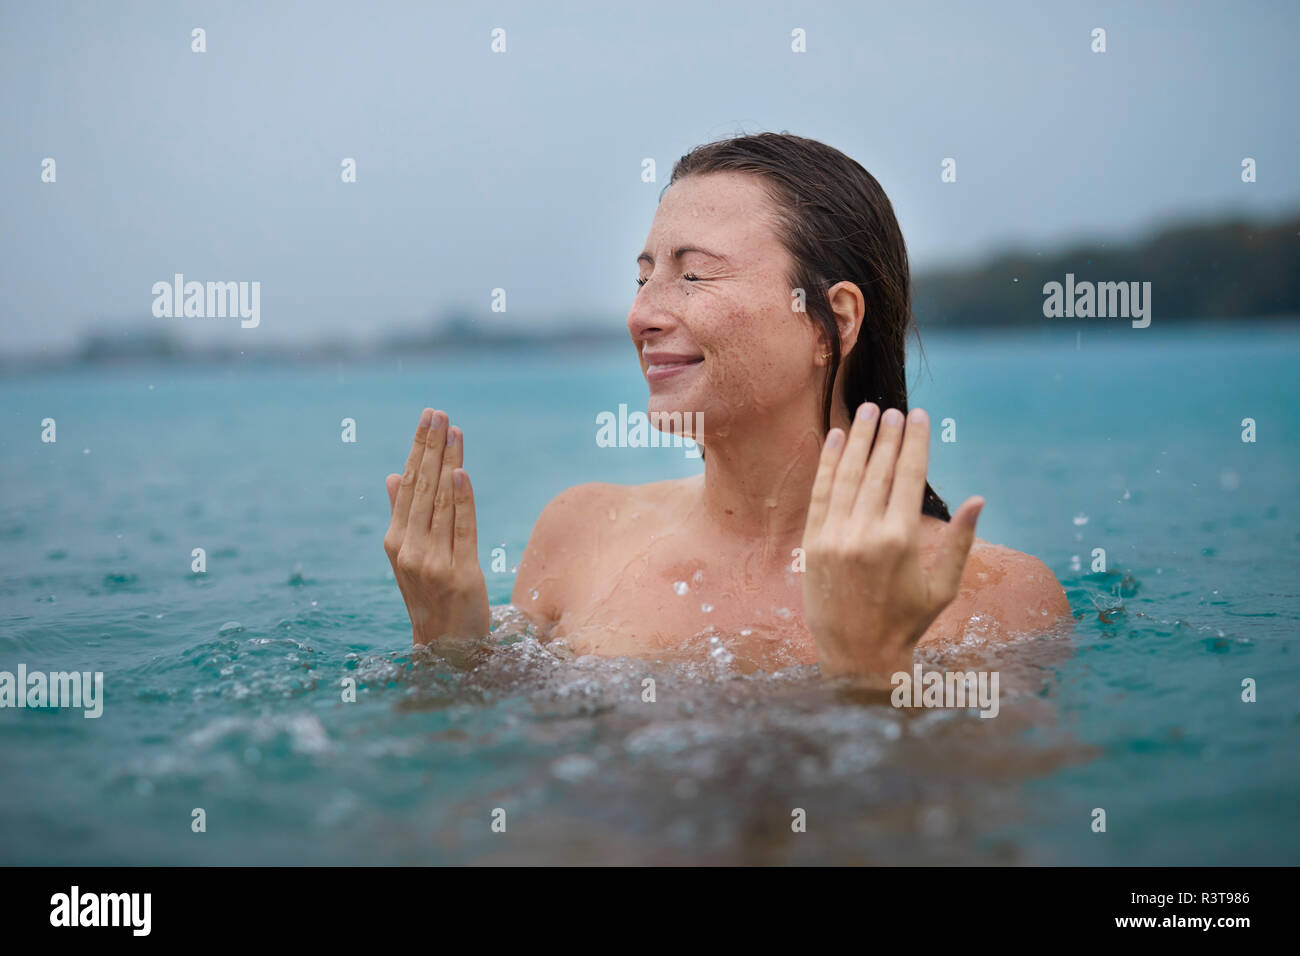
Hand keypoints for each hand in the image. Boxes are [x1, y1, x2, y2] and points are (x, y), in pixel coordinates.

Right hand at [383, 408, 489, 645]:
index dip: (419, 450)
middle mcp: (411, 550)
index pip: (408, 486)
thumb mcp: (410, 557)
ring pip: (441, 503)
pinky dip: (461, 501)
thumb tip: (394, 476)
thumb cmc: (431, 598)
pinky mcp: (460, 574)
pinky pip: (462, 530)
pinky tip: (461, 473)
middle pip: (422, 489)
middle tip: (438, 413)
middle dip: (431, 448)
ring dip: (448, 463)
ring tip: (454, 431)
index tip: (428, 420)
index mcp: (397, 542)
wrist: (447, 648)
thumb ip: (402, 515)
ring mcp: (434, 562)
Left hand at [800, 404, 982, 681]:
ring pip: (848, 476)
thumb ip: (960, 542)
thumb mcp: (943, 587)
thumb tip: (978, 499)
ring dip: (858, 440)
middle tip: (894, 410)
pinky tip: (836, 439)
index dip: (914, 442)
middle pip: (878, 470)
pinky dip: (829, 464)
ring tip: (867, 412)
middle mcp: (866, 533)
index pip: (909, 476)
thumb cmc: (907, 622)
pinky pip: (821, 494)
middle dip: (887, 436)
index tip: (918, 417)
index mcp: (901, 540)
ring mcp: (835, 536)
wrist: (856, 654)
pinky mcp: (813, 543)